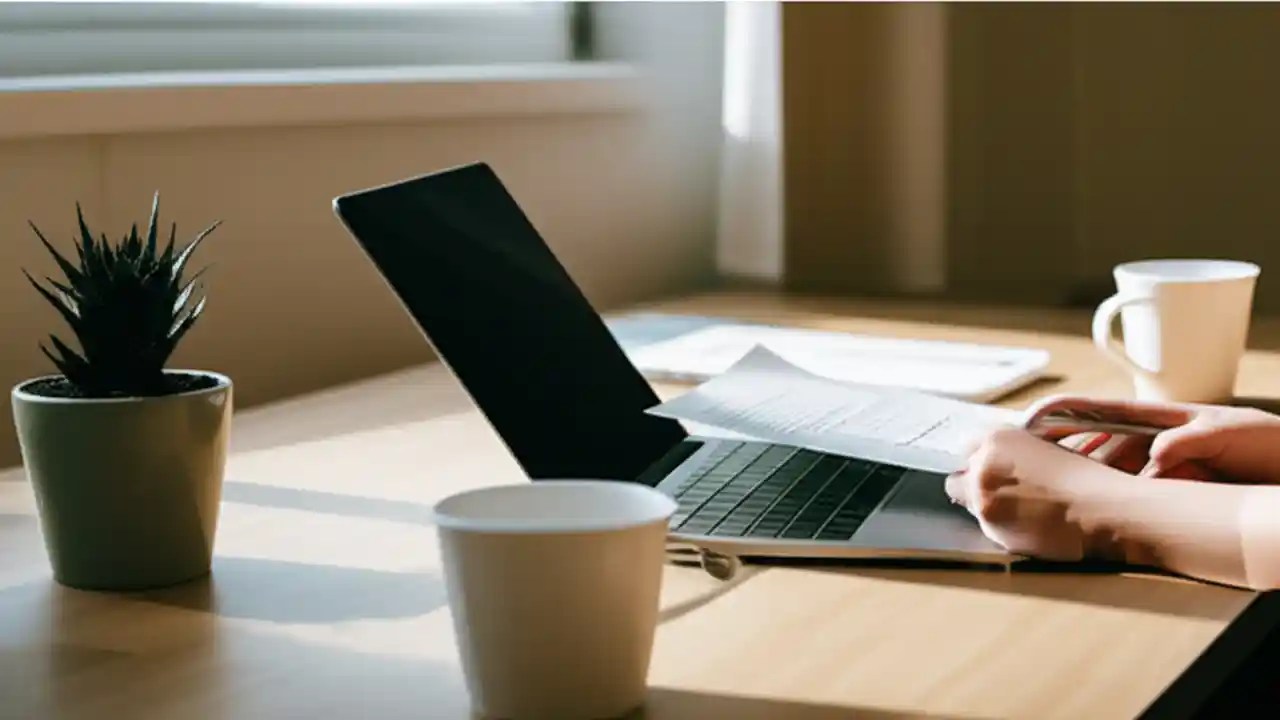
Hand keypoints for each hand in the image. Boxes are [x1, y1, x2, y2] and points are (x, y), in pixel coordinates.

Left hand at [944, 427, 1125, 560]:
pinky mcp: (993, 530)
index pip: (967, 447)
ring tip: (1018, 508)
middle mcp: (982, 468)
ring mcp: (984, 502)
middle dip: (973, 483)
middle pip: (957, 478)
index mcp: (996, 439)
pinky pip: (986, 526)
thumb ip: (1011, 449)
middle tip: (997, 489)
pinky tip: (1026, 523)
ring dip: (985, 504)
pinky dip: (999, 524)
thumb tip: (998, 459)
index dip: (978, 459)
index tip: (987, 467)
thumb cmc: (1084, 476)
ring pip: (969, 504)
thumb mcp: (1044, 445)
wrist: (1100, 510)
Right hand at [1025, 396, 1279, 484]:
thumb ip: (1189, 439)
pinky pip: (1140, 501)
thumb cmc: (1271, 444)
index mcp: (1165, 419)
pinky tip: (1107, 515)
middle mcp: (1159, 444)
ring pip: (1116, 477)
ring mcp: (1167, 471)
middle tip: (1039, 469)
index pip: (1104, 411)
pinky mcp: (1177, 498)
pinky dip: (1123, 506)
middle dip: (1068, 456)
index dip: (1065, 413)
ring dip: (1095, 485)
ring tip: (1067, 495)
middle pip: (1100, 448)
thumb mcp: (1231, 432)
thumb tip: (1154, 457)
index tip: (1032, 419)